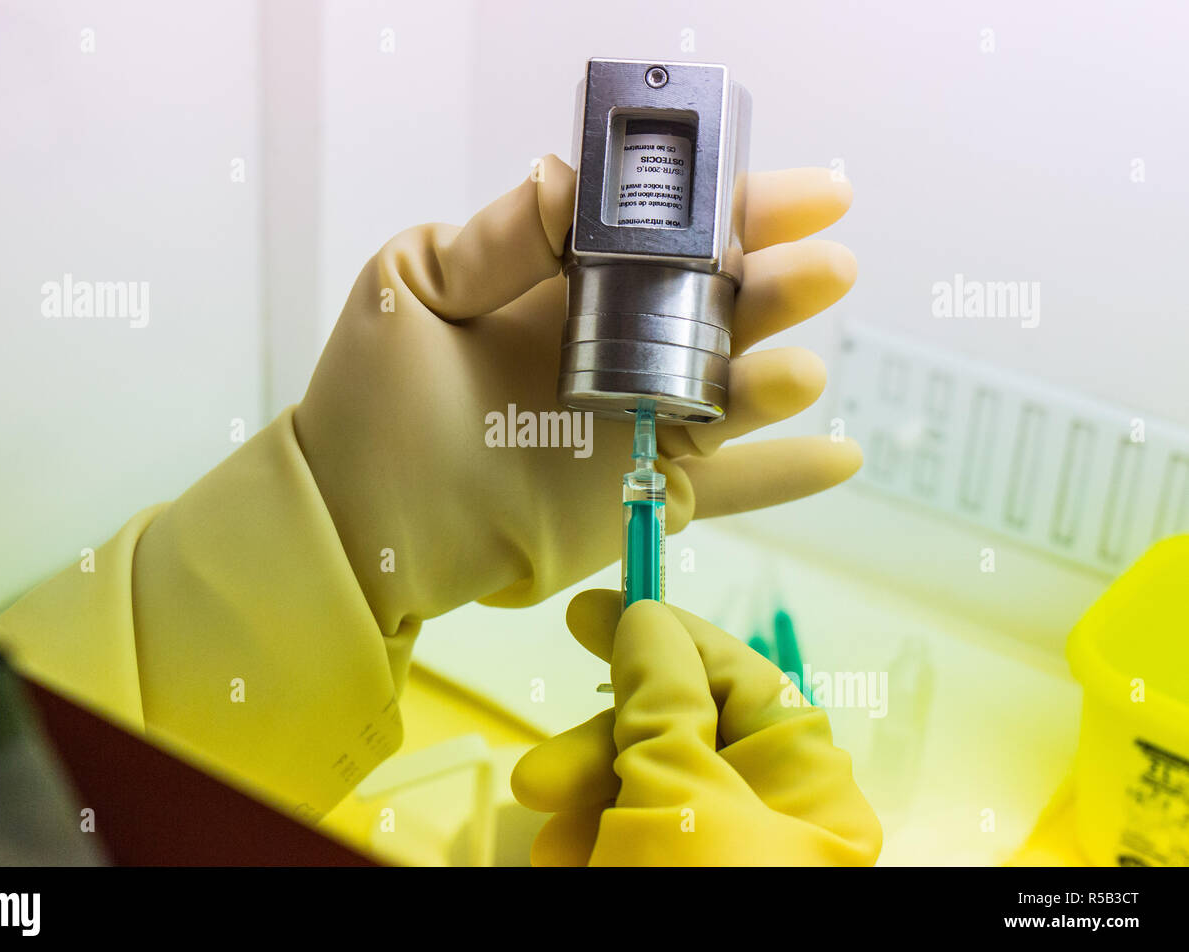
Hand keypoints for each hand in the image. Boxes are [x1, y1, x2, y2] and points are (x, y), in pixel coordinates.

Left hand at [294, 156, 859, 633]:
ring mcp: (632, 426)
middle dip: (775, 285)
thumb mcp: (416, 287)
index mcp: (569, 289)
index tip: (805, 194)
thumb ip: (500, 237)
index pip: (669, 237)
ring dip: (777, 378)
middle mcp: (614, 351)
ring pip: (727, 396)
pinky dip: (783, 476)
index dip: (738, 211)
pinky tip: (842, 458)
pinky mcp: (635, 496)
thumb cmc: (371, 401)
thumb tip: (569, 177)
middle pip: (716, 310)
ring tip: (803, 367)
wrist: (358, 525)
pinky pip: (723, 486)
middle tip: (825, 267)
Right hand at [511, 590, 882, 865]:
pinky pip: (619, 846)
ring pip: (636, 793)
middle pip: (677, 735)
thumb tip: (645, 618)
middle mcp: (768, 821)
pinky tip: (557, 865)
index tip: (593, 608)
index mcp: (806, 786)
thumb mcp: (680, 795)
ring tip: (547, 840)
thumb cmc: (700, 899)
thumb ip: (661, 697)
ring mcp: (715, 862)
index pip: (738, 677)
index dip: (666, 633)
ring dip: (581, 804)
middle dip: (602, 746)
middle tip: (538, 774)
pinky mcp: (663, 886)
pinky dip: (582, 848)